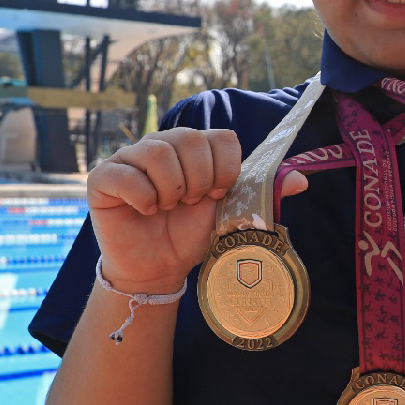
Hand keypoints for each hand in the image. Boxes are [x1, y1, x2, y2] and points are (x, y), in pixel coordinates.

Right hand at [87, 128, 308, 293]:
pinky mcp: (104, 177)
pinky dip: (142, 197)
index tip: (218, 194)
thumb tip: (301, 179)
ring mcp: (130, 157)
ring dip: (170, 189)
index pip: (221, 137)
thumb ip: (262, 193)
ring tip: (168, 208)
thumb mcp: (232, 214)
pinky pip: (124, 173)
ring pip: (157, 151)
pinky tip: (145, 211)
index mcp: (195, 147)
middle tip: (190, 204)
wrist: (157, 268)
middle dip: (199, 180)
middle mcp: (163, 144)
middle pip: (190, 139)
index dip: (225, 168)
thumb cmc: (191, 235)